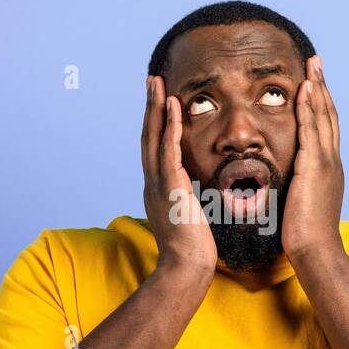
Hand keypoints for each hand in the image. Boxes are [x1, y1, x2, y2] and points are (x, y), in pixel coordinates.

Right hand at [142, 74, 216, 278]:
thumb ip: (191, 199)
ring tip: (157, 83)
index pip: (155, 148)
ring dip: (154, 108)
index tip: (159, 100)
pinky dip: (168, 127)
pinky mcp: (168, 188)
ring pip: (152, 138)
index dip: (155, 123)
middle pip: (147, 136)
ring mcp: (157, 185)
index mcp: (158, 189)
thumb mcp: (191, 216)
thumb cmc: (194, 249)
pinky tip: (172, 107)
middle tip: (151, 80)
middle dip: (149, 107)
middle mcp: (152, 183)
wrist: (187, 268)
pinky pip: (167, 151)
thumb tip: (200, 191)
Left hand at [281, 55, 344, 262]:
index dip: (320, 104)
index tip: (314, 83)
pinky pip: (312, 130)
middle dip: (322, 87)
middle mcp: (331, 161)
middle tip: (316, 62)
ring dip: (317, 88)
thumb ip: (297, 187)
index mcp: (328, 169)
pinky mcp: (315, 167)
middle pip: (329, 115)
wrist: (315, 250)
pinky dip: (309, 107)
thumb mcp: (301, 204)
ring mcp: (326, 162)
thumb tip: (287, 183)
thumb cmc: (304, 234)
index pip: (325, 128)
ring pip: (323, 117)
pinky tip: (305, 89)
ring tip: (312, 65)